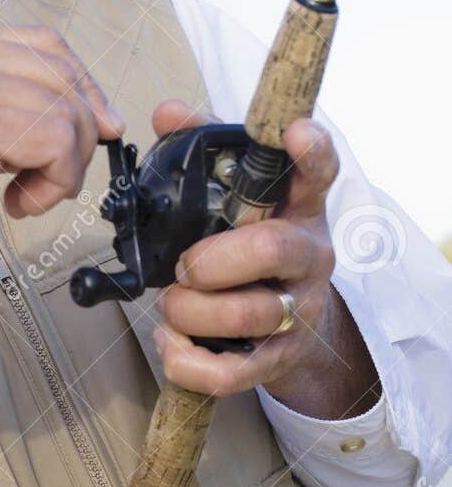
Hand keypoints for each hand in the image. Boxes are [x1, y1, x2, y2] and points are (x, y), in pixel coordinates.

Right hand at [0, 24, 121, 430]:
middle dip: (81, 130)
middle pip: (63, 73)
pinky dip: (56, 181)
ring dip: (65, 165)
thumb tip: (60, 111)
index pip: (45, 44)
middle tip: (61, 175)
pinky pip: (55, 142)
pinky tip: (22, 204)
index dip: (82, 87)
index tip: (94, 129)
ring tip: (30, 195)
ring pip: (66, 111)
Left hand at [151, 101, 348, 401]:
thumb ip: (204, 150)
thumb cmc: (250, 247)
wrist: (289, 326)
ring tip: (170, 302)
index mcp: (298, 208)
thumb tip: (167, 113)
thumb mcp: (237, 196)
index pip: (318, 173)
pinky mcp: (276, 360)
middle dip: (212, 259)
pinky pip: (232, 373)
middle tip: (184, 265)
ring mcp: (297, 311)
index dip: (311, 152)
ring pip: (247, 314)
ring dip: (190, 310)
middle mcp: (308, 256)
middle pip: (272, 250)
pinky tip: (169, 341)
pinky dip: (187, 360)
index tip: (295, 131)